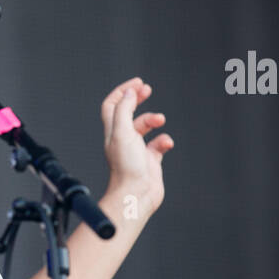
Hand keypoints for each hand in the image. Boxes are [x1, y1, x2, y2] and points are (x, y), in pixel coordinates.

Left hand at [100, 76, 173, 216]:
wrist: (136, 195)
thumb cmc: (127, 169)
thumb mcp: (123, 132)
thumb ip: (124, 110)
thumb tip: (129, 93)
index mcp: (113, 131)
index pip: (112, 105)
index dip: (122, 91)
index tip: (137, 83)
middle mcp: (122, 139)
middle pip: (127, 112)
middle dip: (137, 98)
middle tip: (147, 89)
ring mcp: (136, 150)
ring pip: (145, 127)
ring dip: (153, 119)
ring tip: (160, 120)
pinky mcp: (149, 161)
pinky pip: (158, 145)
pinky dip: (164, 140)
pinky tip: (166, 143)